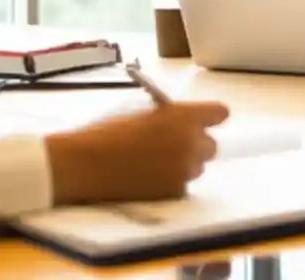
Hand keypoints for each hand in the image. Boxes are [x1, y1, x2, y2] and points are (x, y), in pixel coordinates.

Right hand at [44, 101, 228, 204]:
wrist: (84, 164)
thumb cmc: (106, 132)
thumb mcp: (140, 111)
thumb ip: (168, 115)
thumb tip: (179, 120)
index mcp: (182, 116)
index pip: (220, 113)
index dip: (210, 117)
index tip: (201, 121)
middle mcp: (189, 143)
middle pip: (211, 145)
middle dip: (194, 144)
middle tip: (171, 145)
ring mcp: (184, 170)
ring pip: (196, 167)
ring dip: (182, 164)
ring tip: (152, 163)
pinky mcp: (174, 192)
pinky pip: (182, 185)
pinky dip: (169, 182)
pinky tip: (146, 178)